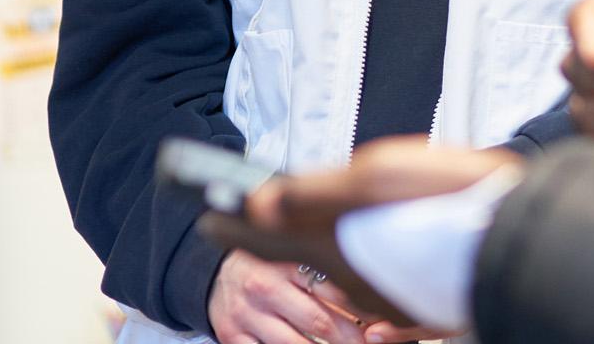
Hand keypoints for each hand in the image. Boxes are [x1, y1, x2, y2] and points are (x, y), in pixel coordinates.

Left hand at [204, 137, 519, 340]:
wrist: (523, 232)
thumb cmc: (456, 196)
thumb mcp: (377, 174)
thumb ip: (315, 190)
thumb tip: (264, 200)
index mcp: (335, 245)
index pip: (266, 232)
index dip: (230, 220)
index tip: (202, 212)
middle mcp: (354, 278)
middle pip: (302, 251)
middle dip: (275, 231)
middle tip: (245, 213)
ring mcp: (386, 295)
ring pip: (345, 266)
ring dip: (333, 242)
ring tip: (326, 218)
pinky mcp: (419, 302)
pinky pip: (382, 286)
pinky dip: (371, 268)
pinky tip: (375, 258)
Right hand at [206, 249, 367, 343]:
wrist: (212, 273)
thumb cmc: (263, 266)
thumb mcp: (293, 258)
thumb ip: (324, 274)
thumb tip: (369, 299)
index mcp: (286, 262)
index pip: (334, 290)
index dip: (363, 310)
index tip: (381, 322)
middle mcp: (265, 288)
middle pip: (319, 322)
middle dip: (350, 339)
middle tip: (368, 343)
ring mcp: (247, 316)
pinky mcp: (232, 337)